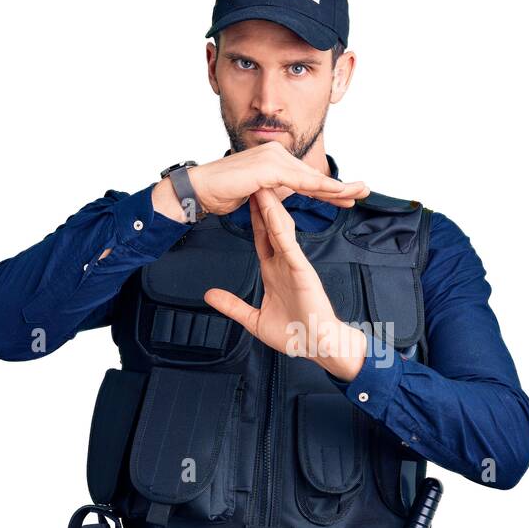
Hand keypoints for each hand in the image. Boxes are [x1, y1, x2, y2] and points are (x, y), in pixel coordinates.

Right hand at [186, 142, 368, 215]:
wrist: (199, 190)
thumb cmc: (223, 192)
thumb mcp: (258, 194)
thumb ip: (276, 191)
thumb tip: (290, 194)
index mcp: (274, 158)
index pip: (306, 177)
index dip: (329, 189)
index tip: (349, 196)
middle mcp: (275, 153)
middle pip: (313, 175)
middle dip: (339, 186)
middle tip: (364, 191)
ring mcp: (272, 157)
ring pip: (310, 177)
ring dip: (335, 187)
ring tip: (356, 194)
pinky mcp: (267, 167)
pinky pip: (297, 181)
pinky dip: (318, 188)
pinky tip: (335, 193)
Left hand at [203, 189, 367, 380]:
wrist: (318, 348)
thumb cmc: (295, 334)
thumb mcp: (254, 320)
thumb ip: (233, 306)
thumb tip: (209, 296)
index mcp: (274, 271)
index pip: (261, 238)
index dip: (252, 219)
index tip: (241, 199)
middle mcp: (284, 263)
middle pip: (270, 227)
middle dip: (261, 204)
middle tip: (252, 180)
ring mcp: (294, 265)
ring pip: (281, 231)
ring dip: (271, 209)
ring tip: (261, 186)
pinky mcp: (303, 272)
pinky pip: (290, 246)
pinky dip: (281, 229)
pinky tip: (274, 214)